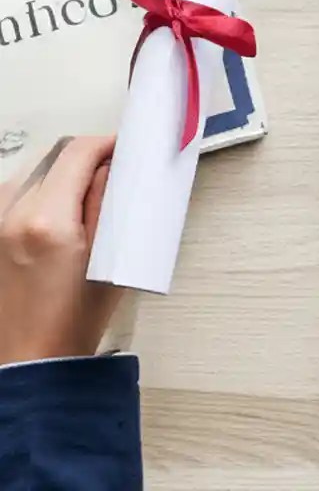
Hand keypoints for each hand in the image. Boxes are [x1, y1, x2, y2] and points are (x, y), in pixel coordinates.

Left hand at [0, 136, 122, 363]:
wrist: (32, 357)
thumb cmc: (71, 322)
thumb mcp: (111, 260)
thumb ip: (109, 206)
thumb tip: (112, 171)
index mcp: (47, 221)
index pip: (77, 154)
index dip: (106, 145)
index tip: (123, 149)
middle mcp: (11, 215)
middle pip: (53, 159)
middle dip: (85, 162)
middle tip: (113, 176)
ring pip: (33, 174)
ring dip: (62, 177)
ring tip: (86, 202)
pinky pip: (15, 195)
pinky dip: (41, 194)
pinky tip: (59, 217)